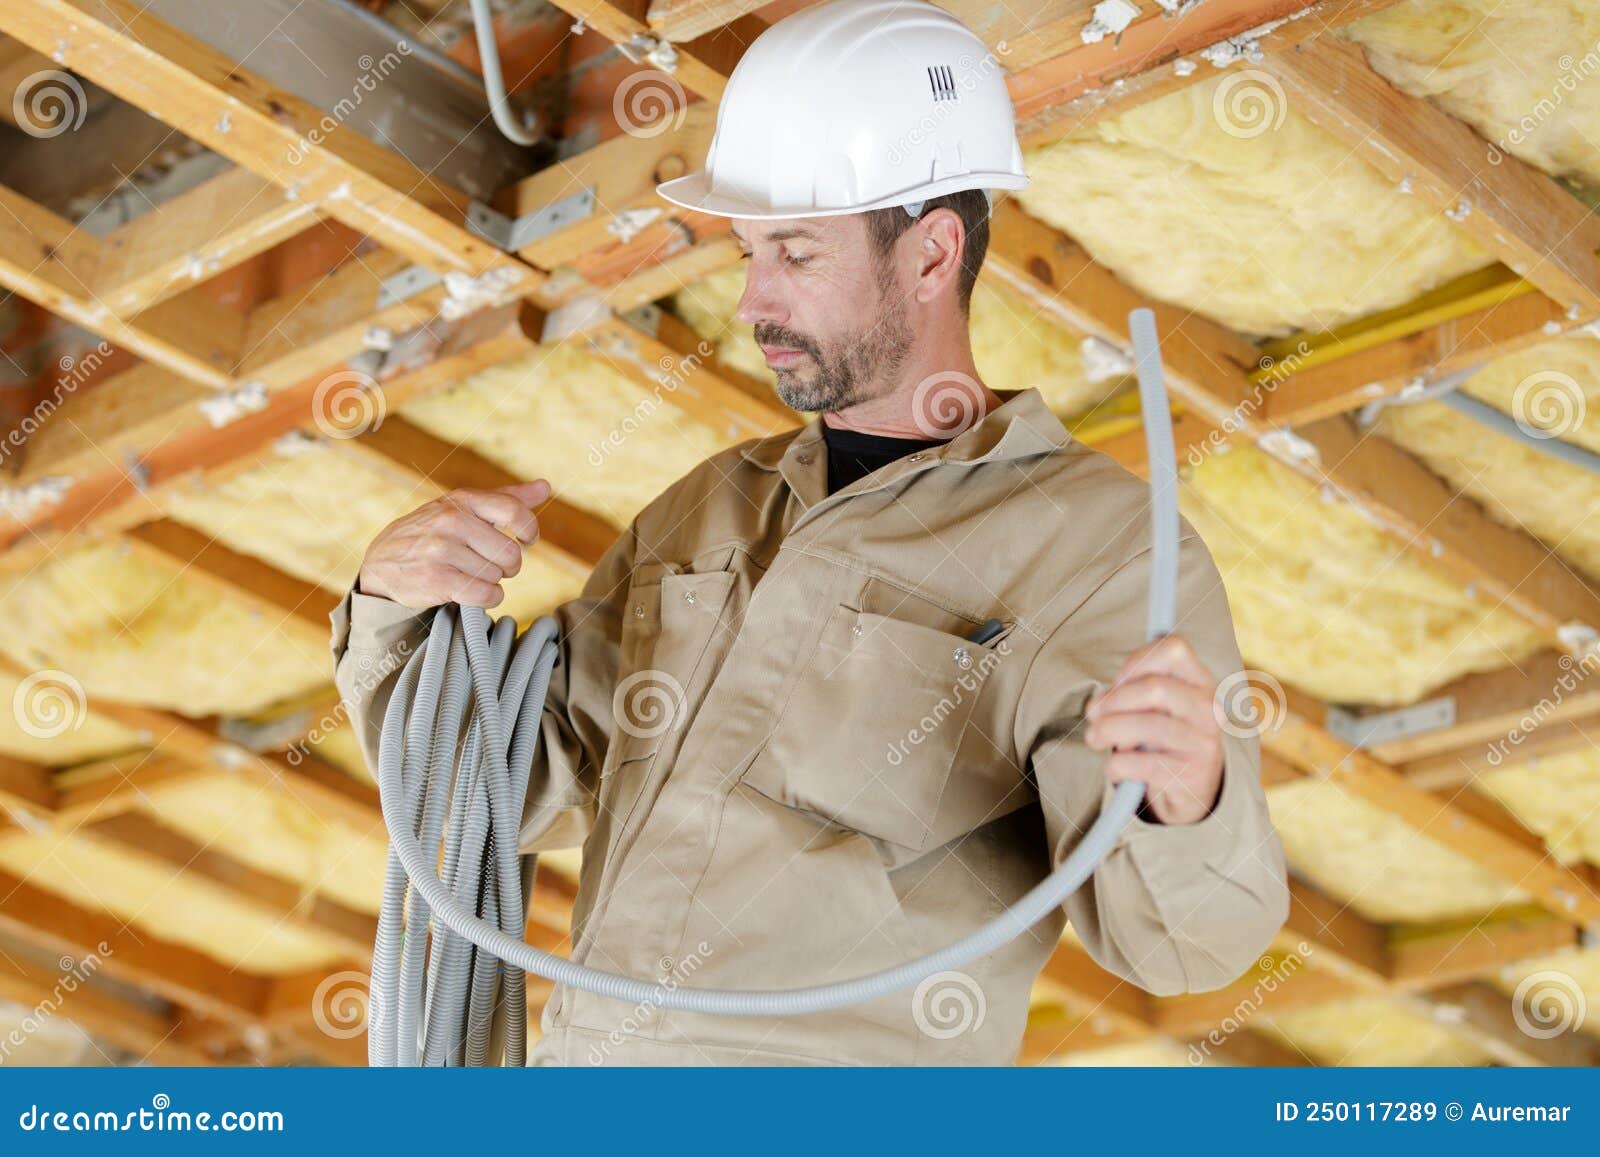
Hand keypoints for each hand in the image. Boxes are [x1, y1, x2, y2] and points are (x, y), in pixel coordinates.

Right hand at [357, 480, 549, 609]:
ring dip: (491, 581)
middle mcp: (451, 521)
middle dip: (507, 565)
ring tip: (469, 574)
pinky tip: (473, 592)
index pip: (513, 510)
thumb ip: (505, 499)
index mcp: (461, 500)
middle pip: (510, 553)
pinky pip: (486, 594)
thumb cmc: (432, 533)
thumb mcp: (463, 508)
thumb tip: (545, 487)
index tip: (528, 539)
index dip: (529, 528)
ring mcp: (441, 550)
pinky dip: (486, 598)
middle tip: (490, 564)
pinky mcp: (436, 579)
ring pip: (497, 576)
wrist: (382, 562)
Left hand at [1083, 635, 1224, 824]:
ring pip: (1149, 726)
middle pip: (1157, 688)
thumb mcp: (1154, 707)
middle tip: (1094, 714)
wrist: (1190, 789)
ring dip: (1110, 730)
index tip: (1117, 681)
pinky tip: (1114, 767)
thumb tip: (1097, 704)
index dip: (1137, 661)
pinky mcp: (1192, 776)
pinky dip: (1117, 764)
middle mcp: (1209, 709)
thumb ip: (1131, 691)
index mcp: (1199, 681)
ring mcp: (1204, 743)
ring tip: (1095, 738)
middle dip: (1115, 700)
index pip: (1174, 649)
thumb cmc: (1162, 737)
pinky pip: (1144, 764)